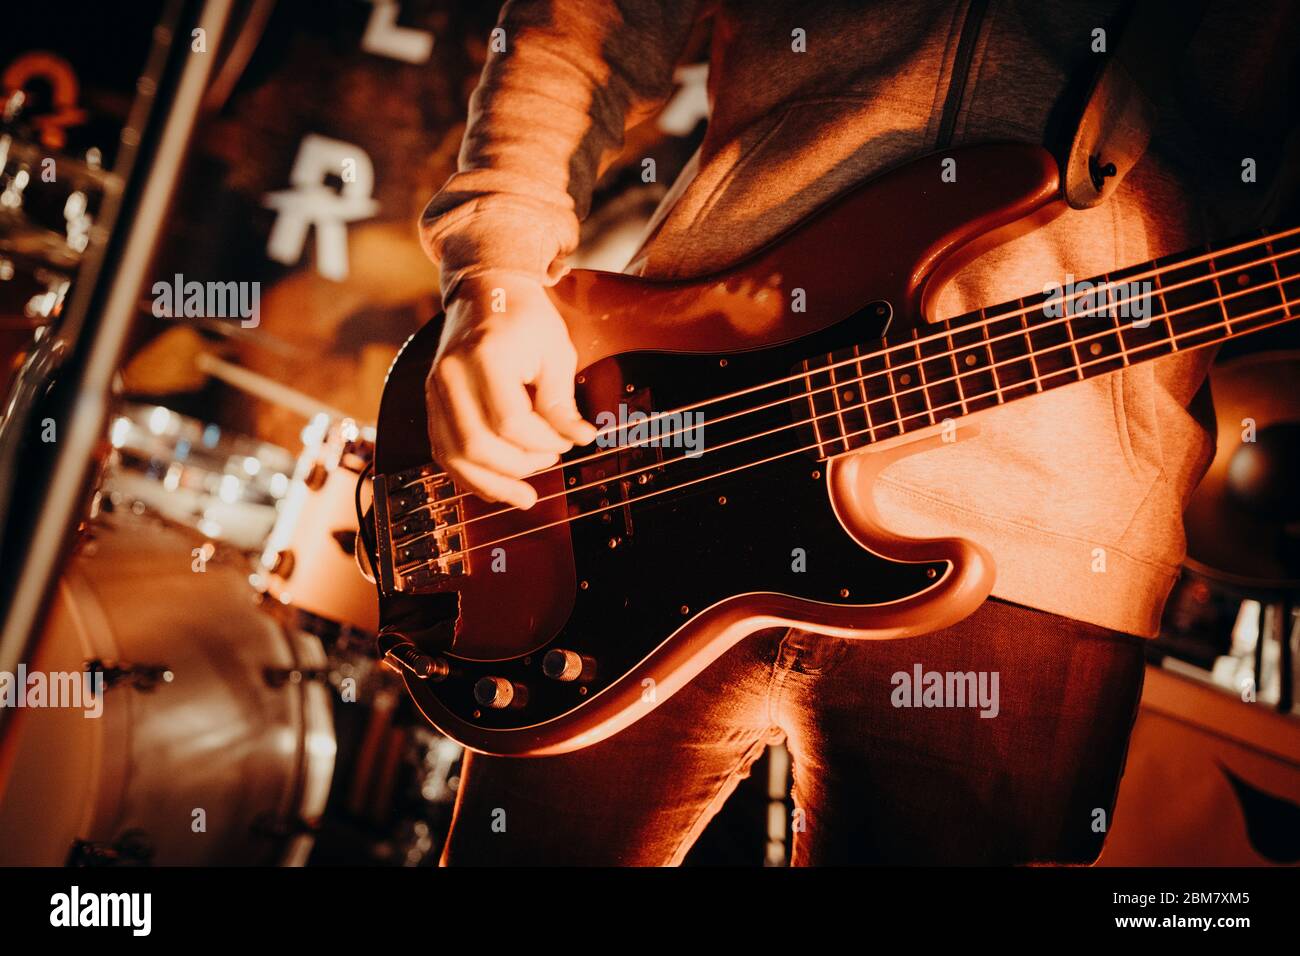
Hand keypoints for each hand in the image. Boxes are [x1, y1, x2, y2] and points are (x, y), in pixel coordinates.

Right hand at [426, 272, 596, 508]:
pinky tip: (497, 488)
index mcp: (484, 356)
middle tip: (552, 458)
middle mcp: (450, 375)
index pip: (510, 421)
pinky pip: (443, 451)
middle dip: (521, 464)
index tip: (570, 440)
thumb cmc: (526, 318)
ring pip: (455, 456)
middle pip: (478, 445)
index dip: (544, 441)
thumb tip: (579, 440)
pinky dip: (469, 476)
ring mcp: (434, 390)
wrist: (486, 290)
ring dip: (493, 483)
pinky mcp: (431, 402)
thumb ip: (562, 400)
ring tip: (525, 497)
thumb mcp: (555, 351)